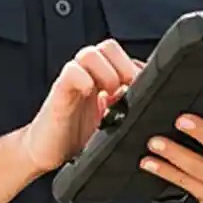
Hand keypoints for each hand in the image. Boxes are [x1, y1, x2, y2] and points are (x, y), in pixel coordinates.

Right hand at [20, 39, 141, 174]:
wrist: (49, 155)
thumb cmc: (81, 139)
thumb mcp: (114, 124)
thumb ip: (130, 109)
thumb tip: (152, 102)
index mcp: (104, 79)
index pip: (125, 57)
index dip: (139, 70)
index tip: (148, 91)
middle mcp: (88, 74)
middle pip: (109, 47)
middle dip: (125, 67)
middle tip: (130, 93)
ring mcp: (73, 81)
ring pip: (90, 53)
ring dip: (106, 73)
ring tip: (111, 98)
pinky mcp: (59, 92)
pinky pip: (71, 71)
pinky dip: (85, 81)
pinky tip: (92, 100)